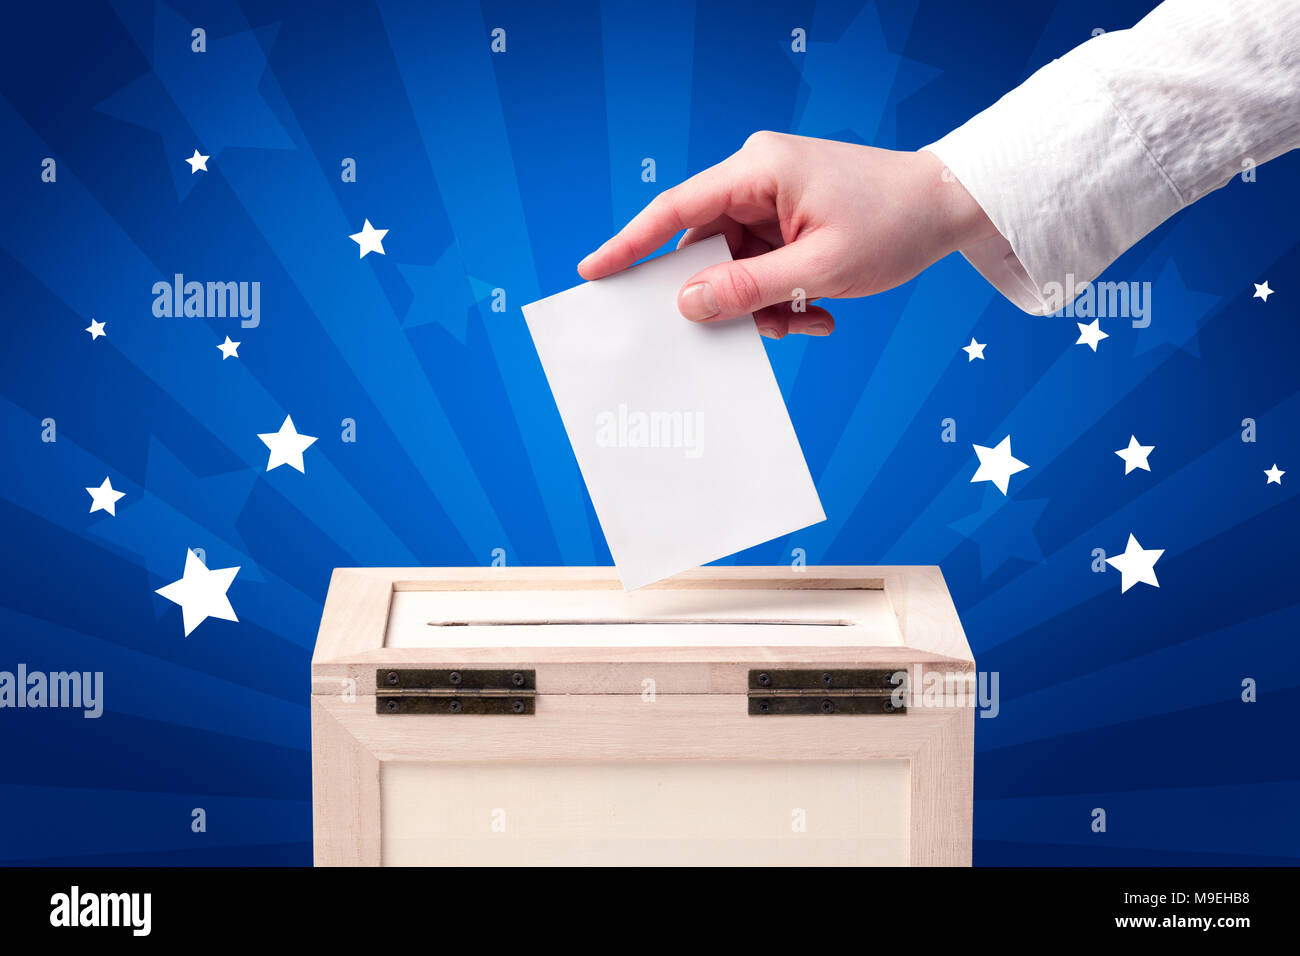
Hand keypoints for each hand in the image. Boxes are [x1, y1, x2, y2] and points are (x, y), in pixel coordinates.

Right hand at [577, 132, 996, 336]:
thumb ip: (747, 289)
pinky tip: (819, 314)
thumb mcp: (819, 270)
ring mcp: (774, 200)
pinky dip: (783, 297)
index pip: (676, 209)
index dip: (631, 244)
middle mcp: (759, 178)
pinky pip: (763, 266)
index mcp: (759, 171)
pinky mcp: (790, 220)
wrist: (952, 207)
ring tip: (805, 322)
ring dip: (762, 305)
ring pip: (735, 265)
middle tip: (733, 332)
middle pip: (704, 245)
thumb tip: (686, 303)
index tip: (594, 272)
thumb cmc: (894, 225)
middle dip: (720, 295)